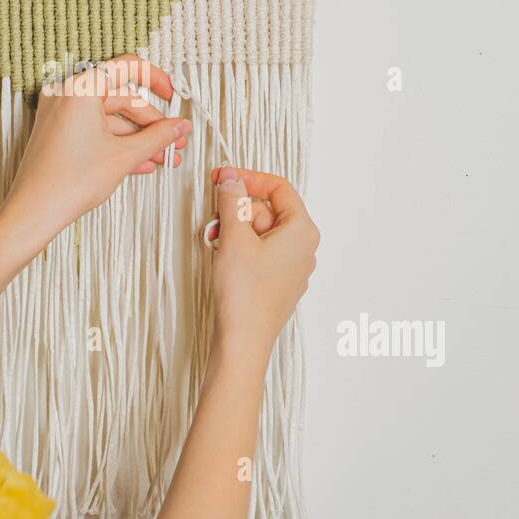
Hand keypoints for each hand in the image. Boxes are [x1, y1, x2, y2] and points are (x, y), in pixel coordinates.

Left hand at [0, 55, 191, 247]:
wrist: (34, 212)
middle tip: (174, 141)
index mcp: (80, 88)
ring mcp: (61, 114)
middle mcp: (67, 94)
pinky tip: (143, 162)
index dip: (156, 79)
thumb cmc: (67, 182)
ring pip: (111, 118)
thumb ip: (158, 136)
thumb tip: (180, 125)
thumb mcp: (124, 156)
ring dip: (139, 139)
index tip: (172, 95)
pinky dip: (119, 144)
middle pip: (122, 98)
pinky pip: (96, 130)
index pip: (127, 67)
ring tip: (164, 158)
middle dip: (152, 124)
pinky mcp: (60, 132)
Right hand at [207, 167, 318, 357]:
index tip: (222, 178)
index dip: (248, 179)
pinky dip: (240, 249)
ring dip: (235, 231)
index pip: (278, 188)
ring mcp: (292, 267)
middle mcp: (304, 248)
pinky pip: (260, 253)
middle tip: (214, 221)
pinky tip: (225, 260)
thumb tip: (230, 177)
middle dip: (237, 211)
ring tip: (216, 243)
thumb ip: (232, 200)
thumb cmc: (244, 293)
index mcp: (302, 231)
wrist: (243, 341)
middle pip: (268, 210)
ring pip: (261, 232)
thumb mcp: (234, 236)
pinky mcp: (278, 282)